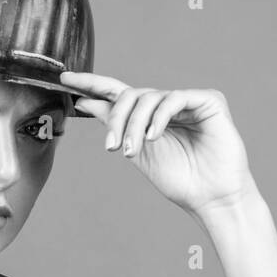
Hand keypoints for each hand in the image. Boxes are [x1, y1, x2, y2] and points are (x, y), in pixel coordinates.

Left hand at [60, 72, 258, 215]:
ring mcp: (188, 101)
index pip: (117, 93)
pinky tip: (153, 137)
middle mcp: (167, 105)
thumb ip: (115, 125)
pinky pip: (174, 99)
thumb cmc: (180, 180)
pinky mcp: (209, 101)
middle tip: (110, 146)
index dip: (92, 83)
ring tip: (131, 151)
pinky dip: (159, 118)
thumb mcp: (136, 151)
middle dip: (116, 119)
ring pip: (149, 98)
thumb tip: (85, 102)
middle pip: (130, 95)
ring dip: (134, 125)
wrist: (210, 198)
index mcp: (150, 116)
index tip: (65, 78)